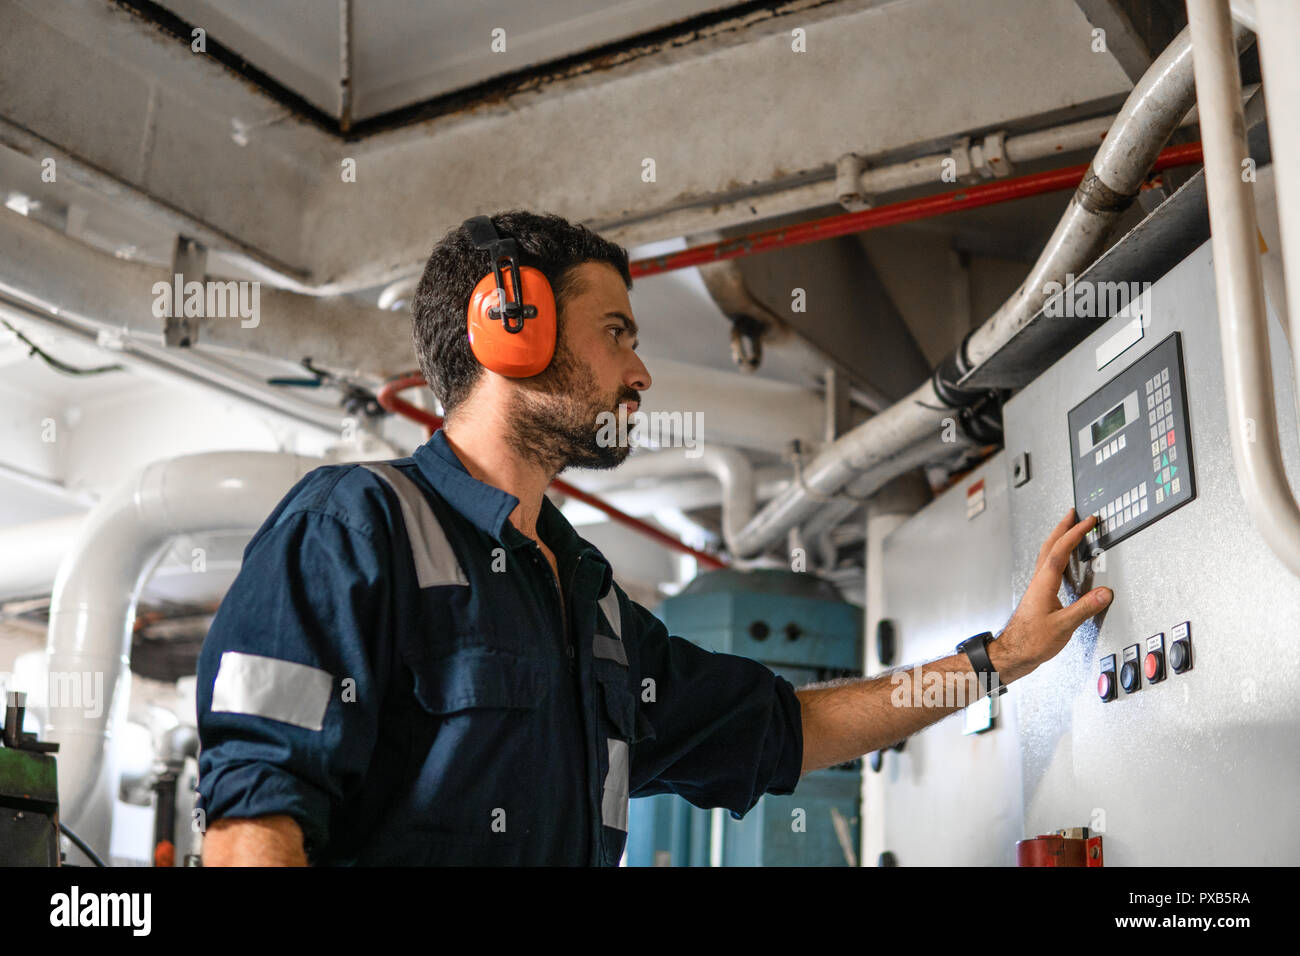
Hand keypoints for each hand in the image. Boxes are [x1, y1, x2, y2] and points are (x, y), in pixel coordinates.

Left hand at [992, 508, 1112, 678]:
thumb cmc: (1031, 641)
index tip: (1088, 521)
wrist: (1012, 653)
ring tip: (1068, 530)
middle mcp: (1038, 581)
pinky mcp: (1038, 595)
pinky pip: (1047, 566)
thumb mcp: (1063, 626)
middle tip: (1073, 514)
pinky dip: (1056, 555)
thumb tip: (1105, 593)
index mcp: (1044, 583)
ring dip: (1058, 539)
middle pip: (1049, 546)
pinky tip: (1062, 562)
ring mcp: (1037, 587)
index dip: (1075, 533)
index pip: (1060, 550)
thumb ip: (1085, 608)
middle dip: (1063, 527)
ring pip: (1046, 554)